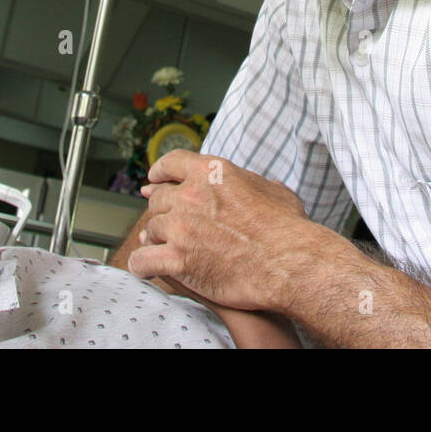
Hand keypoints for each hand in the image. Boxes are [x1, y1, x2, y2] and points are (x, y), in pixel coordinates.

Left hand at [127, 151, 317, 311]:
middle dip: (160, 210)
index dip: (160, 171)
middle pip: (158, 198)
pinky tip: (145, 268)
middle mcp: (191, 194)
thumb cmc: (287, 229)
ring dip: (155, 238)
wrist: (288, 263)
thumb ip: (255, 183)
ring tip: (159, 247)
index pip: (172, 163)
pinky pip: (144, 260)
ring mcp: (181, 226)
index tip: (154, 179)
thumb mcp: (274, 190)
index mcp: (212, 171)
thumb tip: (258, 184)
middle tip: (162, 219)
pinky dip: (142, 265)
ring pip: (151, 228)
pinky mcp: (178, 259)